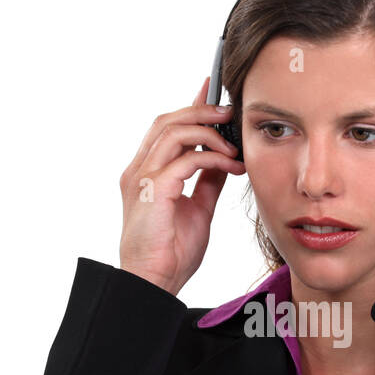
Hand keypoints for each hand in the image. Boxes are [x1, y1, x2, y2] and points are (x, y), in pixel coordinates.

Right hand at [118, 76, 245, 294]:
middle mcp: (140, 169)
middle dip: (202, 110)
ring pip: (174, 131)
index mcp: (147, 172)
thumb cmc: (171, 252)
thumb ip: (207, 181)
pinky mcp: (153, 189)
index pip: (167, 127)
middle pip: (168, 120)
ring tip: (234, 139)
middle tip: (231, 111)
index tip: (214, 92)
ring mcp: (142, 177)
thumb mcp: (198, 208)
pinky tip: (231, 165)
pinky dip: (212, 157)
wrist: (155, 282)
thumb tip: (224, 159)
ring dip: (208, 130)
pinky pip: (187, 159)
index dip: (191, 106)